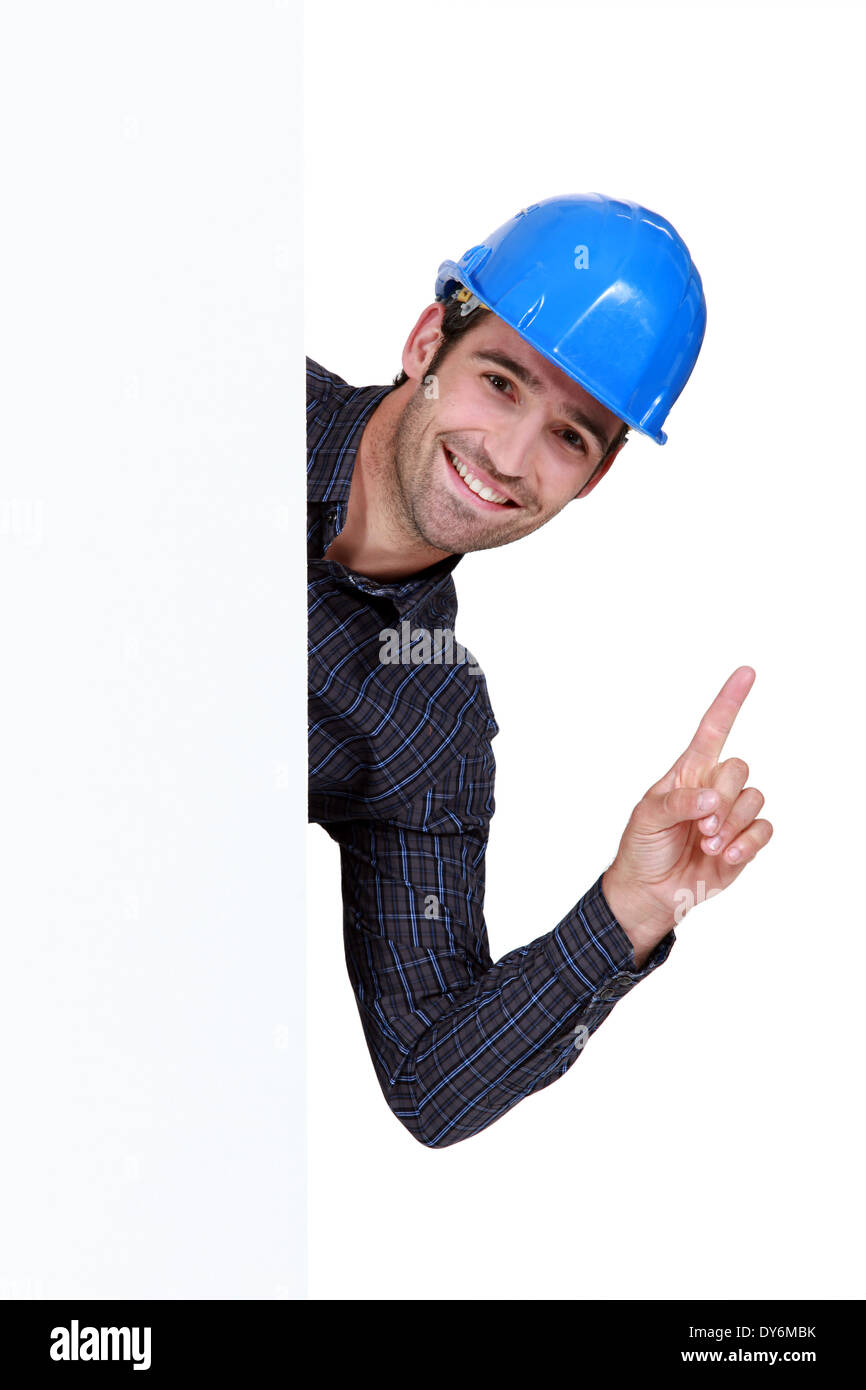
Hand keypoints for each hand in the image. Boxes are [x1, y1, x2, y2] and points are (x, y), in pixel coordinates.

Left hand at [602, 666, 772, 967]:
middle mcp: (714, 788)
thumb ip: (679, 802)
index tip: (746, 673)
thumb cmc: (643, 846)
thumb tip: (712, 799)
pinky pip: (764, 829)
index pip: (712, 730)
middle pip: (739, 768)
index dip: (729, 701)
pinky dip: (747, 843)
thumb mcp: (647, 818)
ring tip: (708, 843)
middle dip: (724, 796)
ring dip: (732, 823)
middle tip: (702, 825)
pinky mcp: (744, 842)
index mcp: (688, 773)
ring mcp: (731, 815)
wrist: (650, 891)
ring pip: (755, 798)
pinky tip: (725, 856)